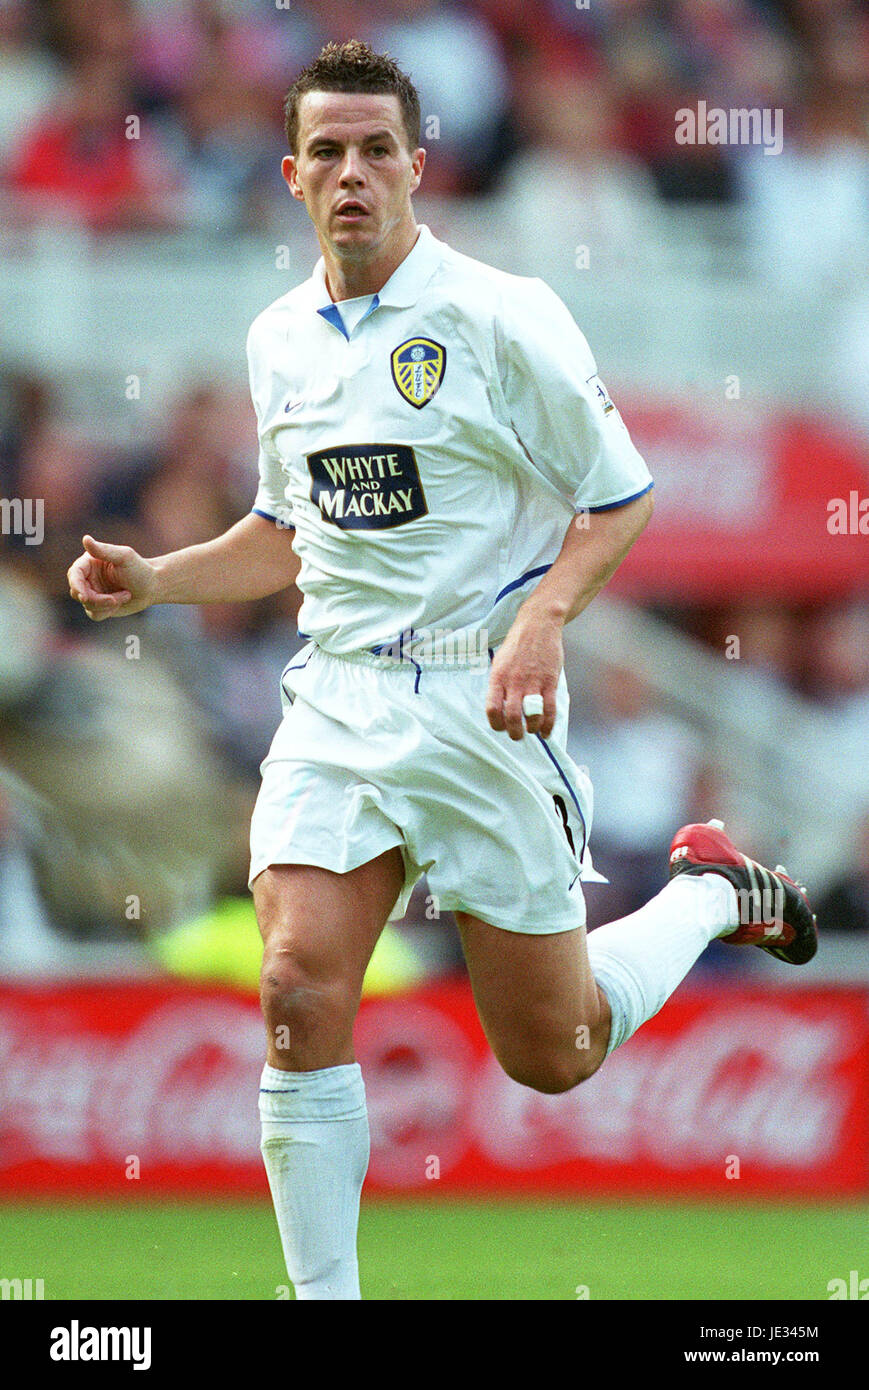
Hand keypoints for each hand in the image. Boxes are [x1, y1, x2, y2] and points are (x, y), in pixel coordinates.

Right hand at [67, 535, 157, 620]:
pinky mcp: (99, 606)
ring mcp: (92, 592)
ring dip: (107, 604)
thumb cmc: (140, 569)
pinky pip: (95, 614)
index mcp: (90, 563)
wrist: (152, 587)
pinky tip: (122, 600)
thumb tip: (86, 539)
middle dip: (96, 599)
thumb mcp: (124, 557)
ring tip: (126, 595)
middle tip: (114, 600)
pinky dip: (109, 610)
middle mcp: (88, 577)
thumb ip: (104, 550)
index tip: (84, 596)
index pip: (74, 574)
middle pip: (77, 592)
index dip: (76, 586)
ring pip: (87, 605)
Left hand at [486, 607, 562, 739]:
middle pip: (513, 717)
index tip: (500, 727)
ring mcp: (534, 682)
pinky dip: (548, 725)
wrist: (538, 625)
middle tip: (517, 735)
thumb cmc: (517, 644)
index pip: (492, 709)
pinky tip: (546, 731)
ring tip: (533, 730)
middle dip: (515, 733)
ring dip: (533, 729)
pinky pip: (550, 710)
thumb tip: (499, 706)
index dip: (496, 724)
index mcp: (498, 677)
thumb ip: (499, 684)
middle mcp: (515, 682)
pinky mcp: (550, 681)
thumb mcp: (500, 661)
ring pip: (533, 716)